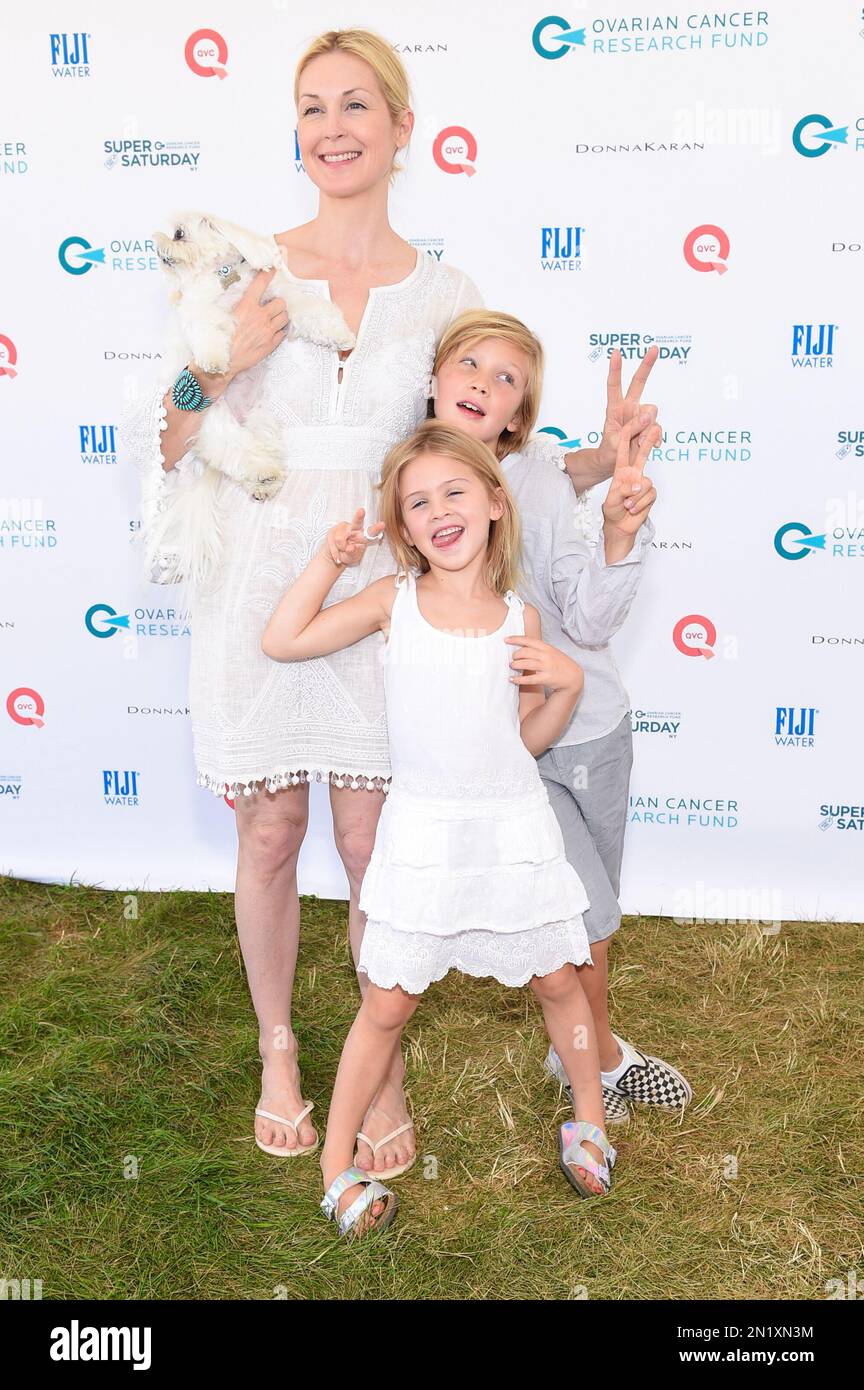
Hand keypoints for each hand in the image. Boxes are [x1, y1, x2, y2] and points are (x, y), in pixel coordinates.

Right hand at [223, 268, 289, 378]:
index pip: (261, 284)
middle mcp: (260, 317)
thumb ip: (235, 304)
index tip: (274, 268)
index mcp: (246, 307)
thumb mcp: (222, 315)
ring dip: (280, 316)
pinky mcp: (270, 344)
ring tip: (273, 319)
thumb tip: (241, 297)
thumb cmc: (219, 338)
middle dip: (277, 303)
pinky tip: (272, 332)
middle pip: (280, 303)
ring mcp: (267, 331)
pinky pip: (282, 333)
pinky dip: (279, 331)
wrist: (223, 362)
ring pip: (284, 317)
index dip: (269, 274)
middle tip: (272, 306)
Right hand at [326, 508, 385, 566]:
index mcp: (363, 536)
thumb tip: (351, 547)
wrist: (335, 556)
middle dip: (359, 516)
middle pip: (356, 522)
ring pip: (340, 539)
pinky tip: (337, 552)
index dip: (376, 529)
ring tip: (342, 550)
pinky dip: (334, 550)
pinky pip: (333, 542)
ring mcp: (343, 528)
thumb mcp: (351, 558)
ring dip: (341, 548)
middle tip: (361, 510)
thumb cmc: (348, 555)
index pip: (370, 532)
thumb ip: (353, 554)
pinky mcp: (333, 530)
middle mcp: (354, 529)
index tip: (382, 524)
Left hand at [502, 635, 583, 696]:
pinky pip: (529, 679)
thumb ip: (539, 649)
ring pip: (525, 664)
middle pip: (525, 652)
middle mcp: (546, 656)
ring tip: (512, 666)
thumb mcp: (552, 652)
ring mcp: (546, 667)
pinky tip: (512, 679)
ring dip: (515, 665)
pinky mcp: (546, 679)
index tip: (505, 640)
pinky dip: (518, 679)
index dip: (515, 639)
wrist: (573, 677)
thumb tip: (523, 647)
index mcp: (546, 647)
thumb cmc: (560, 663)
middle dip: (515, 655)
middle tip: (512, 658)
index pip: (528, 640)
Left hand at [597, 346, 661, 477]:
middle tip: (654, 348)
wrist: (616, 464)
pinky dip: (655, 437)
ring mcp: (641, 416)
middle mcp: (629, 408)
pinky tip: (651, 445)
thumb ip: (631, 429)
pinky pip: (658, 427)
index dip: (615, 369)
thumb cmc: (611, 452)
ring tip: (637, 443)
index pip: (614, 386)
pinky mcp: (651, 426)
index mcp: (615, 409)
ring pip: (652, 413)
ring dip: (647, 429)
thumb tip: (648, 416)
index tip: (616, 352)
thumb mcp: (616, 443)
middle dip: (647, 365)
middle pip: (639, 383)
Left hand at [602, 415, 657, 535]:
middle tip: (654, 428)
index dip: (625, 439)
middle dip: (648, 442)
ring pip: (644, 484)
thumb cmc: (613, 510)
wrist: (621, 525)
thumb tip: (638, 484)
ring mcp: (643, 484)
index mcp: (621, 472)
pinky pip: (649, 496)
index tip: (629, 426)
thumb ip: (623, 490)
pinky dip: (640, 505)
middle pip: (642, 455)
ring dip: (634, 498)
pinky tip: (633, 509)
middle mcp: (633, 474)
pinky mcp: (650, 493)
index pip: (623, 452)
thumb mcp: (612, 499)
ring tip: (627, 505)